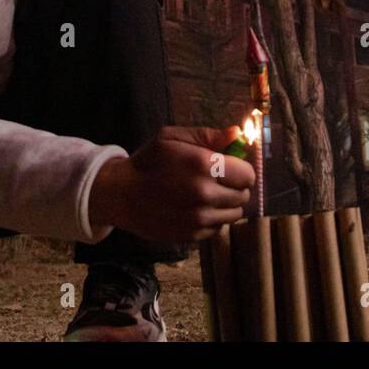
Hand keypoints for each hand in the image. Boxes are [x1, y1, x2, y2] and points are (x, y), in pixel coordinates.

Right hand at [89, 125, 254, 241]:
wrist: (120, 195)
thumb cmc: (148, 162)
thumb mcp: (172, 138)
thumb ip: (207, 135)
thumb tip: (237, 133)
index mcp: (203, 165)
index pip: (247, 174)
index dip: (242, 169)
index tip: (230, 168)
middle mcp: (205, 194)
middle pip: (244, 195)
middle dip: (235, 187)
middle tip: (218, 181)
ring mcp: (199, 218)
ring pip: (234, 214)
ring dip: (226, 204)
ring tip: (207, 195)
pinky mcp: (192, 235)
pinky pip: (218, 227)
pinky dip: (213, 219)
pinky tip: (195, 208)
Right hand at [308, 0, 343, 12]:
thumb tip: (325, 7)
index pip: (319, 7)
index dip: (328, 12)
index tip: (337, 14)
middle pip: (325, 6)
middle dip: (334, 9)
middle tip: (343, 13)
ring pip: (329, 3)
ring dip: (337, 6)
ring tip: (345, 11)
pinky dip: (337, 1)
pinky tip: (343, 5)